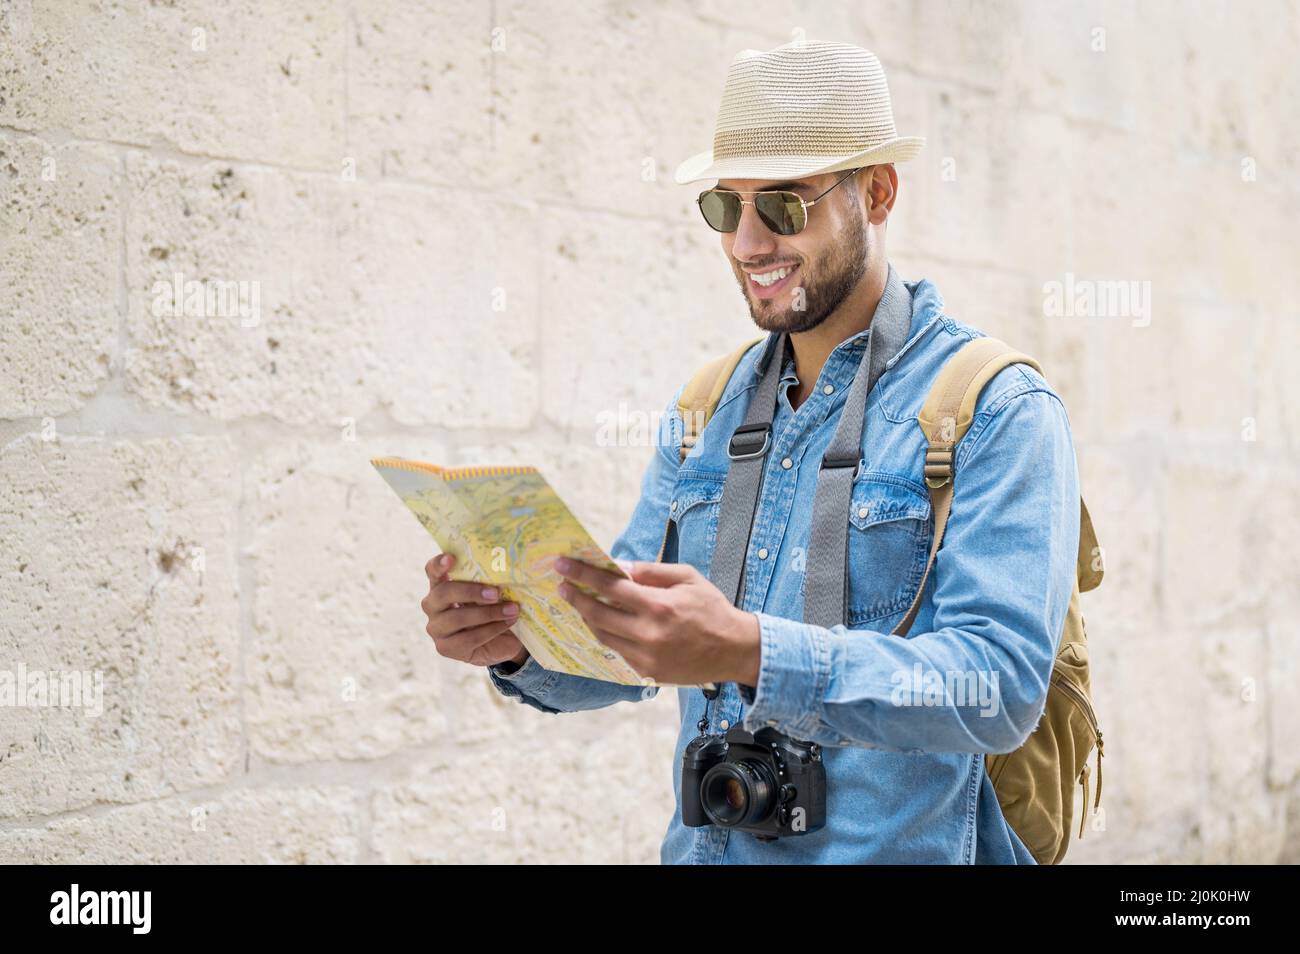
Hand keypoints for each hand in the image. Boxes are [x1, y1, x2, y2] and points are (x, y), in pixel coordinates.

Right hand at [420, 554, 528, 667]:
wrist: (504, 641)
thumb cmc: (495, 610)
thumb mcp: (492, 593)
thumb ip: (489, 582)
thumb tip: (504, 570)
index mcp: (441, 586)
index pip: (432, 571)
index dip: (438, 564)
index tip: (451, 558)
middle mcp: (433, 606)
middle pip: (442, 593)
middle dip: (470, 592)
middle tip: (496, 593)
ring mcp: (436, 628)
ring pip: (456, 618)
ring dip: (488, 613)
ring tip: (511, 610)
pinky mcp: (445, 648)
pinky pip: (468, 638)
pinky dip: (491, 629)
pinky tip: (507, 623)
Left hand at [554, 556, 760, 686]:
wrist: (734, 650)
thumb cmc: (712, 608)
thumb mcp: (687, 578)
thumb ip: (650, 571)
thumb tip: (617, 566)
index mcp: (660, 606)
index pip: (610, 588)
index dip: (582, 575)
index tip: (563, 565)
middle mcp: (649, 634)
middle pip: (598, 614)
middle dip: (576, 597)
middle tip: (562, 584)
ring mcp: (646, 657)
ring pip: (603, 636)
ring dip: (586, 617)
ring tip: (578, 602)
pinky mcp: (647, 672)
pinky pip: (616, 651)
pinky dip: (605, 635)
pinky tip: (599, 623)